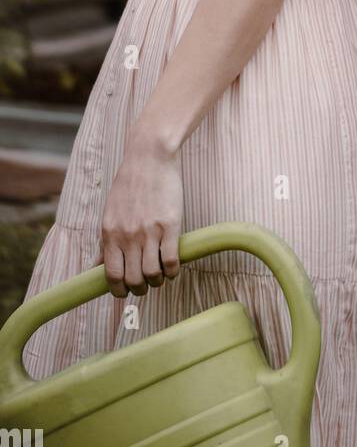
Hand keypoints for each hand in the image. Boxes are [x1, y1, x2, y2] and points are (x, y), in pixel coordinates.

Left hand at [92, 139, 183, 296]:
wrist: (149, 156)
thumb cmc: (130, 184)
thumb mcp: (110, 213)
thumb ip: (105, 243)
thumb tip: (94, 268)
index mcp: (110, 233)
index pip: (111, 275)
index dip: (118, 290)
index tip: (125, 291)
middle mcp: (128, 236)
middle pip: (133, 279)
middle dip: (139, 288)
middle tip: (145, 284)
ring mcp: (150, 232)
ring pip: (152, 274)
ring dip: (157, 281)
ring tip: (159, 275)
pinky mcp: (170, 226)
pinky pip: (171, 261)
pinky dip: (172, 271)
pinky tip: (172, 267)